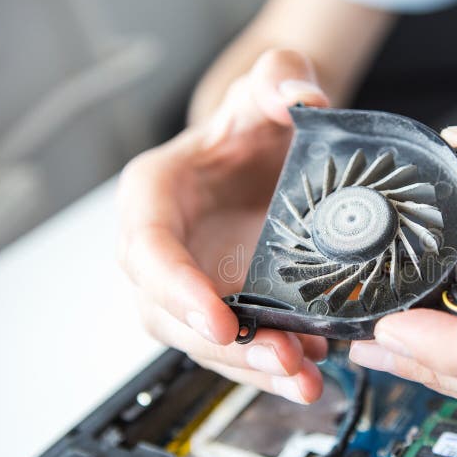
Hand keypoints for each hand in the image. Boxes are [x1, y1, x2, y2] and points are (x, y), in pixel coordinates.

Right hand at [117, 49, 329, 403]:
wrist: (268, 154)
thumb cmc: (252, 124)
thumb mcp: (267, 86)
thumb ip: (279, 79)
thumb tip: (303, 100)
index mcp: (155, 195)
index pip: (148, 248)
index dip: (176, 288)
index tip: (218, 319)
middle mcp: (163, 248)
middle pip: (170, 312)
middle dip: (224, 345)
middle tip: (281, 357)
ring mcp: (192, 282)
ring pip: (202, 342)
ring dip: (250, 366)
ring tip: (304, 377)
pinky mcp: (223, 304)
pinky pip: (235, 346)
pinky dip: (267, 366)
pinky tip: (308, 371)